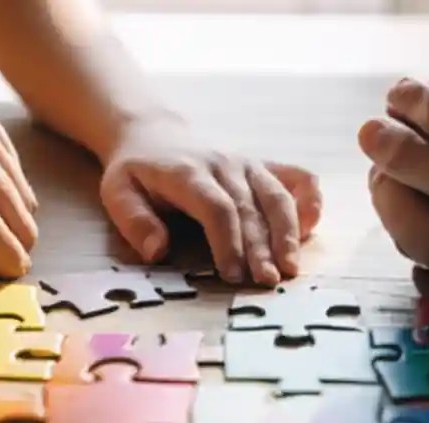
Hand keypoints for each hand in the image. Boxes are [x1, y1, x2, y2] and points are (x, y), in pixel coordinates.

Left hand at [99, 116, 321, 284]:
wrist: (155, 134)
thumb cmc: (137, 172)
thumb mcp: (118, 193)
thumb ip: (135, 221)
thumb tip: (157, 251)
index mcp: (188, 173)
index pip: (216, 207)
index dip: (228, 241)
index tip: (232, 275)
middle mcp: (224, 165)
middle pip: (250, 208)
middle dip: (261, 248)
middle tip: (268, 282)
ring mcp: (248, 164)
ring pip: (277, 196)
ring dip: (288, 233)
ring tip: (292, 268)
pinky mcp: (265, 166)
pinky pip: (298, 177)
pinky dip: (309, 201)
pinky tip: (310, 228)